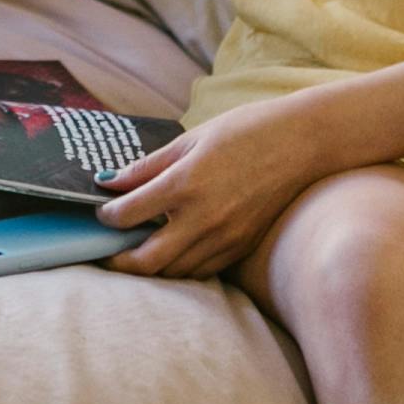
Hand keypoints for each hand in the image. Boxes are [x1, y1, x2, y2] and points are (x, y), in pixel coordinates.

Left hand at [92, 98, 331, 280]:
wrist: (301, 142)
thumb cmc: (245, 131)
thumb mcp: (190, 139)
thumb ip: (147, 166)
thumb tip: (109, 182)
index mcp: (184, 184)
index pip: (127, 214)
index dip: (107, 215)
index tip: (103, 211)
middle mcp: (203, 218)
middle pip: (145, 261)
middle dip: (117, 261)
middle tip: (105, 253)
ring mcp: (225, 237)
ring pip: (174, 272)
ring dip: (149, 267)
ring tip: (135, 254)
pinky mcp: (241, 247)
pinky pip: (202, 271)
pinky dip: (180, 268)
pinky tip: (171, 254)